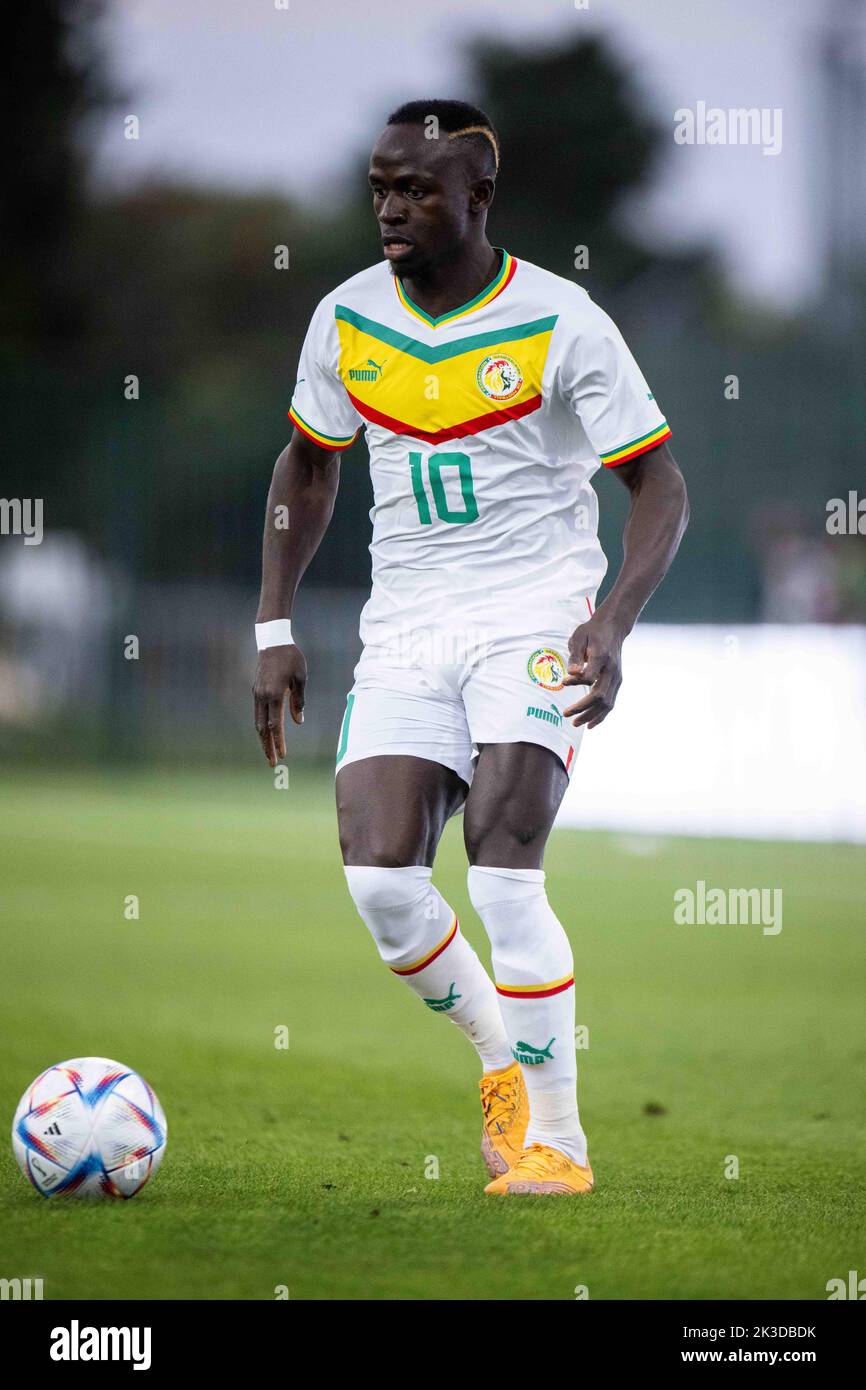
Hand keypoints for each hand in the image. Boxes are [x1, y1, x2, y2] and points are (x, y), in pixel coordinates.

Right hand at [252, 644, 306, 765]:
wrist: (272, 640)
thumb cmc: (291, 657)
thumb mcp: (300, 678)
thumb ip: (298, 701)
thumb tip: (298, 722)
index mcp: (274, 694)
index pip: (276, 724)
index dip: (279, 741)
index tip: (283, 755)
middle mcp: (262, 696)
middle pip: (263, 728)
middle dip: (267, 747)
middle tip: (272, 763)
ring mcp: (257, 694)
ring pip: (258, 722)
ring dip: (263, 739)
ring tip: (268, 752)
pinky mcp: (256, 691)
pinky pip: (258, 713)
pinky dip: (262, 726)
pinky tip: (267, 734)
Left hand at [562, 613, 625, 729]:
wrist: (614, 628)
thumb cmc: (592, 632)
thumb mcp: (579, 637)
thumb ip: (575, 655)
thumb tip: (571, 673)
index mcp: (601, 656)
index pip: (590, 676)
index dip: (576, 682)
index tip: (563, 682)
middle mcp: (612, 669)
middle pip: (599, 695)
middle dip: (582, 707)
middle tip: (566, 714)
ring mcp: (617, 677)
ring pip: (607, 702)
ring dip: (591, 715)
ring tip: (575, 723)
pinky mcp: (617, 682)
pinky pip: (611, 702)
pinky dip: (601, 715)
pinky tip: (590, 724)